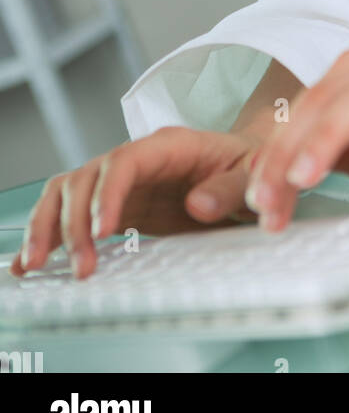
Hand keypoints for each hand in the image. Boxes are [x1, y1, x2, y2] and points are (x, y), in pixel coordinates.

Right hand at [8, 127, 263, 282]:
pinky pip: (72, 210)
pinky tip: (31, 259)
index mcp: (170, 145)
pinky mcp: (116, 202)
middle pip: (87, 176)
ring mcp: (123, 180)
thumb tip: (198, 205)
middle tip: (82, 267)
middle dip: (74, 222)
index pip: (125, 161)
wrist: (245, 169)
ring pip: (69, 190)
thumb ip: (231, 188)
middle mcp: (138, 158)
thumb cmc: (248, 166)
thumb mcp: (252, 174)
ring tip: (38, 264)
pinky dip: (48, 231)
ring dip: (50, 226)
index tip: (103, 230)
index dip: (108, 194)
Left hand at [243, 51, 348, 232]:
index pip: (298, 115)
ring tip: (308, 175)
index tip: (259, 203)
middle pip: (320, 101)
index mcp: (346, 79)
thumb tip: (262, 184)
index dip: (273, 157)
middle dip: (289, 151)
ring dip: (329, 134)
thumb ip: (317, 159)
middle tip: (271, 197)